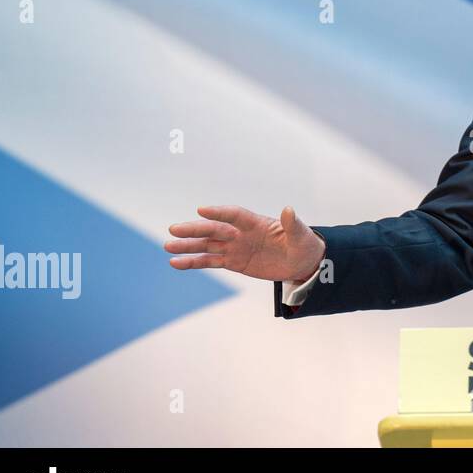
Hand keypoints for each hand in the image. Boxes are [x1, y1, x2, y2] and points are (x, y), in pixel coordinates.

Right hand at [165, 205, 324, 281]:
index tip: (202, 210)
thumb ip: (293, 224)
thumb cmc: (303, 244)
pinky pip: (210, 261)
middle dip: (195, 229)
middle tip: (174, 229)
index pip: (234, 215)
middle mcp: (242, 233)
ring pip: (207, 245)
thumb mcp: (302, 235)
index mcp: (257, 223)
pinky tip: (176, 263)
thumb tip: (289, 209)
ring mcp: (235, 247)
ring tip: (168, 246)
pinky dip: (193, 262)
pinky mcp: (233, 262)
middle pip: (215, 229)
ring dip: (188, 246)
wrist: (302, 262)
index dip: (219, 213)